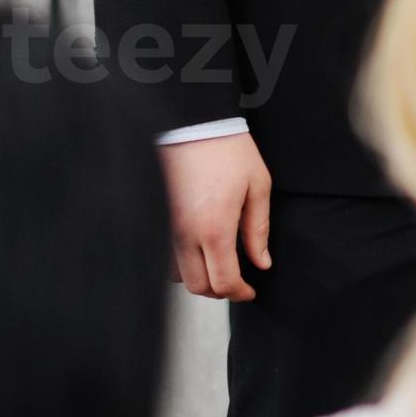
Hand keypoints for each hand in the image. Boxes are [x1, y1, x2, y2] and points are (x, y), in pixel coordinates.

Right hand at [163, 130, 273, 300]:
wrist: (193, 123)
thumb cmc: (227, 149)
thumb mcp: (258, 186)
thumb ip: (258, 230)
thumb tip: (261, 262)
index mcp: (215, 229)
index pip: (224, 282)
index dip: (239, 293)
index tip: (249, 291)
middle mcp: (184, 234)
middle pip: (198, 286)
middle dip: (220, 291)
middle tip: (236, 281)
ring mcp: (165, 229)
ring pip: (177, 276)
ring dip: (199, 276)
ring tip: (217, 262)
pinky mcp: (154, 220)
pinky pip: (163, 256)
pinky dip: (181, 262)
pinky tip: (197, 249)